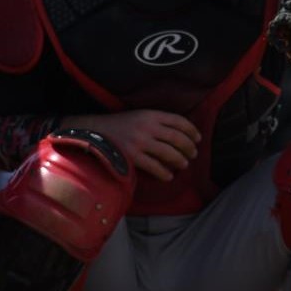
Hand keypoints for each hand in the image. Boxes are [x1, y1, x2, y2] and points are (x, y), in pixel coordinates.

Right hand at [62, 109, 200, 181]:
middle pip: (177, 138)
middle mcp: (147, 127)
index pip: (179, 121)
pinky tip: (168, 176)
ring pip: (169, 153)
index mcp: (151, 115)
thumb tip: (180, 134)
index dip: (192, 130)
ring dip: (180, 161)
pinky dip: (164, 173)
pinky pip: (154, 167)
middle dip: (189, 148)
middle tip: (193, 154)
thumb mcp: (139, 116)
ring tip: (184, 165)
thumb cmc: (119, 125)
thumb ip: (157, 122)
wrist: (93, 132)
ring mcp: (139, 142)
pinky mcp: (132, 156)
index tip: (198, 138)